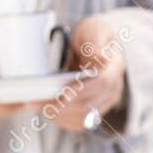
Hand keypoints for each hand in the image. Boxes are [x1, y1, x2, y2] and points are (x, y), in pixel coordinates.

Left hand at [48, 14, 126, 132]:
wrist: (92, 48)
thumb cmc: (90, 37)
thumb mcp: (93, 29)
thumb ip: (95, 39)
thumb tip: (100, 55)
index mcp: (114, 67)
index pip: (102, 84)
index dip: (82, 90)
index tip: (63, 94)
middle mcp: (113, 89)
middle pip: (90, 105)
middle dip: (62, 106)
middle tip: (38, 103)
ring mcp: (104, 103)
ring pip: (83, 118)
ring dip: (59, 115)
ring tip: (37, 106)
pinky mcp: (94, 111)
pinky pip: (79, 123)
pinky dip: (61, 120)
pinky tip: (46, 111)